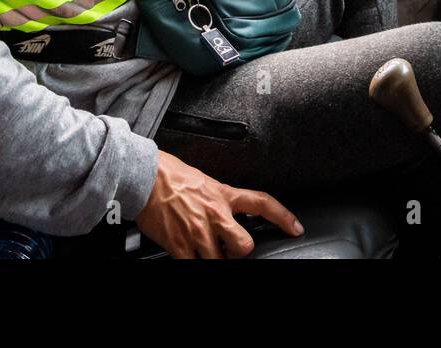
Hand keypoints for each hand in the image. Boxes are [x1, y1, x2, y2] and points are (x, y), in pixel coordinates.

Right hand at [135, 150, 301, 257]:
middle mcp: (215, 214)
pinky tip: (189, 255)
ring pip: (220, 261)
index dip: (284, 217)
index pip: (262, 203)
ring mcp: (198, 232)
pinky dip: (194, 262)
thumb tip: (228, 215)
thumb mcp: (205, 182)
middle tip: (230, 248)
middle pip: (244, 245)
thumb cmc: (171, 176)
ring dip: (214, 259)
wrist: (144, 176)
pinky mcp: (180, 245)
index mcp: (223, 195)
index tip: (295, 228)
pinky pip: (194, 265)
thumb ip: (220, 199)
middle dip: (240, 251)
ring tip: (205, 250)